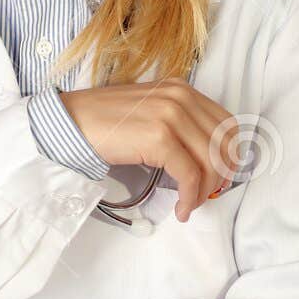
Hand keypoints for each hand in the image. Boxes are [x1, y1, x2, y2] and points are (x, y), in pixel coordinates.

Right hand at [58, 78, 243, 223]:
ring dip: (205, 191)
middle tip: (206, 195)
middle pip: (224, 144)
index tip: (218, 177)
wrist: (69, 123)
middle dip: (221, 176)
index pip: (226, 124)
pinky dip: (190, 198)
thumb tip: (204, 158)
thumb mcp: (148, 112)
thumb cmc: (102, 123)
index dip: (229, 155)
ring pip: (211, 161)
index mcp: (180, 88)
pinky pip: (190, 176)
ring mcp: (170, 115)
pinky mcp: (159, 137)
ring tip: (189, 205)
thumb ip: (177, 124)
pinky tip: (181, 209)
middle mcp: (180, 96)